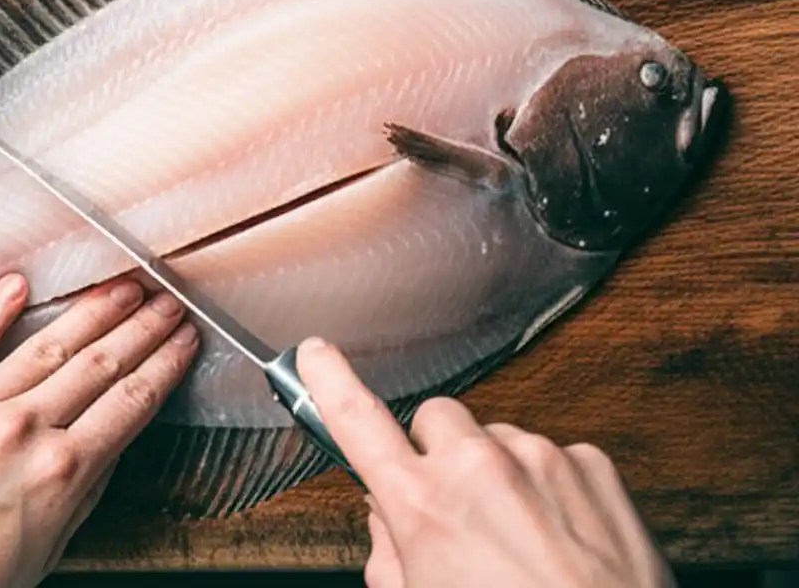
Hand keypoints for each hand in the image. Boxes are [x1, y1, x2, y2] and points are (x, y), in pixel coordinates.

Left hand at [0, 274, 197, 587]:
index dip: (165, 363)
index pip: (131, 401)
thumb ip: (83, 490)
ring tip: (121, 286)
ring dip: (91, 310)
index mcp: (61, 471)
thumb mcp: (49, 548)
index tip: (183, 340)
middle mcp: (22, 430)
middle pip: (99, 363)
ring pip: (46, 345)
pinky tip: (19, 283)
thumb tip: (109, 443)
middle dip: (142, 327)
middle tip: (167, 299)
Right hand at [298, 339, 674, 587]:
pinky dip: (549, 488)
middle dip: (437, 453)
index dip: (329, 381)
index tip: (316, 354)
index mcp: (422, 505)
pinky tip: (560, 536)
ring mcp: (539, 456)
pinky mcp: (590, 462)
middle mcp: (478, 466)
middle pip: (435, 419)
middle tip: (455, 508)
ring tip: (521, 539)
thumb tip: (388, 517)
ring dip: (498, 474)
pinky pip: (551, 455)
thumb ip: (392, 552)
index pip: (356, 420)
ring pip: (496, 439)